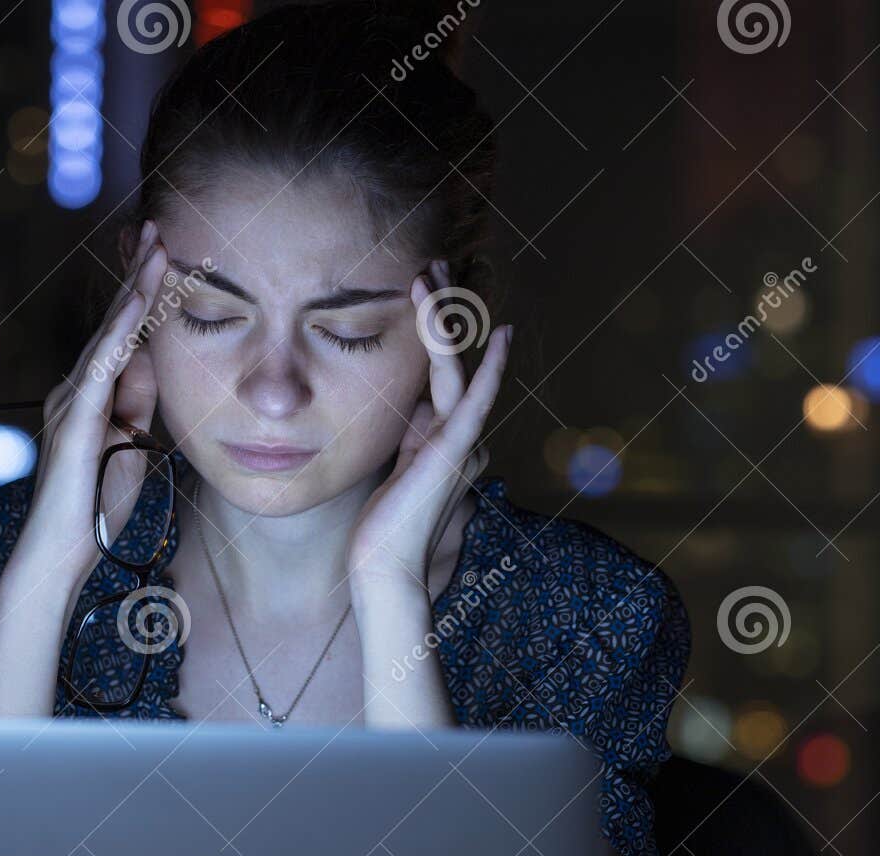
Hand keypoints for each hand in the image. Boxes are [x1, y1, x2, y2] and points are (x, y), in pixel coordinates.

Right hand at [16, 219, 169, 583]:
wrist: (62, 552)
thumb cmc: (96, 506)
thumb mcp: (132, 444)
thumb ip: (138, 403)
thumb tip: (153, 360)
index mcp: (93, 396)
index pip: (123, 336)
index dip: (143, 294)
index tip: (166, 253)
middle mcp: (76, 389)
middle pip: (114, 323)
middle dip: (137, 275)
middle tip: (157, 228)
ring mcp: (71, 402)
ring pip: (108, 336)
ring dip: (133, 292)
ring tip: (155, 251)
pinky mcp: (75, 421)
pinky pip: (100, 369)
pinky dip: (121, 335)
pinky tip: (137, 307)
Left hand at [347, 259, 511, 592]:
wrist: (383, 570)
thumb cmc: (378, 529)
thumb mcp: (386, 468)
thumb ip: (400, 438)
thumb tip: (400, 409)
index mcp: (439, 437)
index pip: (439, 371)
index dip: (433, 329)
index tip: (421, 288)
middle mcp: (457, 434)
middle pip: (452, 358)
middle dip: (442, 309)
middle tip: (433, 261)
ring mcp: (460, 442)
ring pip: (456, 367)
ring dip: (445, 319)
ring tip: (431, 274)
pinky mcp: (456, 452)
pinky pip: (474, 398)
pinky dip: (488, 365)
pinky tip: (501, 332)